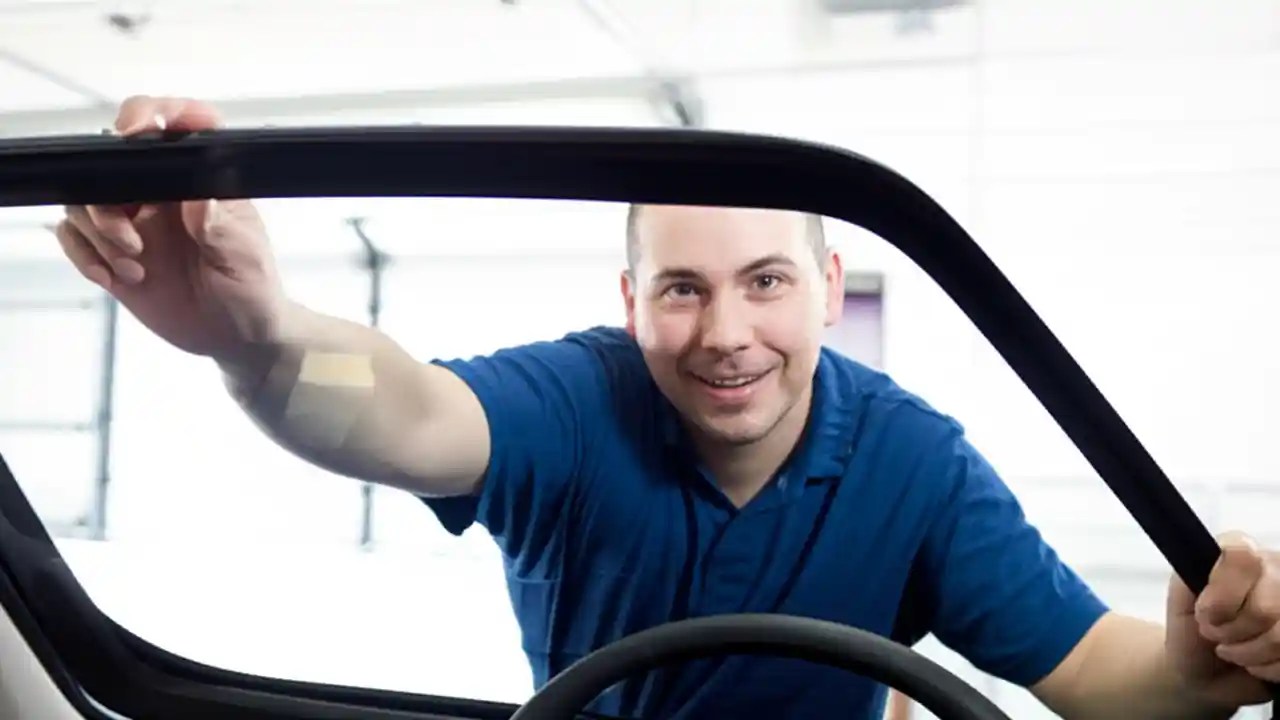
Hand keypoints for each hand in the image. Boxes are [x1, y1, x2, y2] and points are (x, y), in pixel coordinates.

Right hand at [54, 95, 289, 363]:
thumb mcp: (246, 258)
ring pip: (86, 198)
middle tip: (132, 237)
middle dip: (107, 192)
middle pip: (111, 161)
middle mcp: (162, 194)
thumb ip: (223, 228)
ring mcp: (134, 220)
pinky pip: (74, 236)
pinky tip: (114, 278)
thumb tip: (202, 199)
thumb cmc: (251, 289)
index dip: (152, 114)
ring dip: (98, 232)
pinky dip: (83, 254)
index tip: (136, 131)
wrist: (235, 335)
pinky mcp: (112, 251)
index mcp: (201, 181)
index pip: (176, 126)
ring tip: (133, 265)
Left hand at [1167, 531, 1279, 708]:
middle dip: (1230, 632)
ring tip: (1233, 649)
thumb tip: (1221, 566)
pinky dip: (1266, 668)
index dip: (1221, 596)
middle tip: (1216, 634)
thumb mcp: (1180, 602)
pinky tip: (1256, 661)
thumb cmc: (1191, 634)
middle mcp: (1275, 571)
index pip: (1242, 557)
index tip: (1205, 612)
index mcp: (1242, 553)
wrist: (1204, 674)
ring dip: (1247, 654)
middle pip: (1264, 608)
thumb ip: (1193, 577)